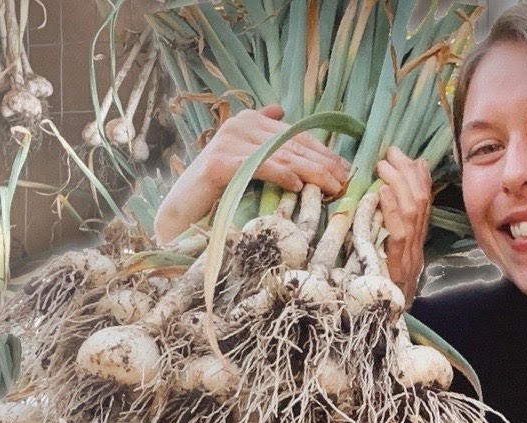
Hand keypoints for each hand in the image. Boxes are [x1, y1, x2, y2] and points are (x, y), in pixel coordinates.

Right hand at [155, 104, 349, 243]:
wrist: (182, 209)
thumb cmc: (217, 189)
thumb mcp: (242, 157)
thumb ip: (262, 136)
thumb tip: (280, 110)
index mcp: (248, 120)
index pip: (295, 135)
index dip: (322, 152)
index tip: (344, 169)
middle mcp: (238, 125)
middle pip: (291, 145)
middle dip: (322, 164)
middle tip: (344, 181)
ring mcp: (228, 142)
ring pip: (281, 156)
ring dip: (311, 172)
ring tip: (331, 187)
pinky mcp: (220, 163)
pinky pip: (260, 167)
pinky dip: (282, 176)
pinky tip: (299, 187)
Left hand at [375, 146, 430, 306]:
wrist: (387, 324)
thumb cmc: (382, 290)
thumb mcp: (386, 256)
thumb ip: (390, 228)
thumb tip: (386, 205)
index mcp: (416, 242)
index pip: (425, 201)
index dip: (419, 176)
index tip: (407, 156)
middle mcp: (417, 246)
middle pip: (422, 201)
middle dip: (408, 172)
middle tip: (391, 152)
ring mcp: (410, 255)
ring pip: (414, 212)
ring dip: (399, 183)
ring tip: (384, 164)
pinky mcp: (398, 266)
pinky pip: (399, 234)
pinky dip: (393, 210)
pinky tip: (383, 193)